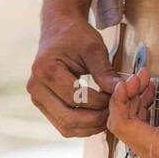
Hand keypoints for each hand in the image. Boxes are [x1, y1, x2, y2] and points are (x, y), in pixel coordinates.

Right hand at [28, 0, 117, 136]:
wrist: (59, 29)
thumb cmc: (76, 35)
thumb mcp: (94, 48)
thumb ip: (106, 72)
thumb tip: (122, 93)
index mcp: (45, 70)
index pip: (77, 98)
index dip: (101, 102)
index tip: (119, 97)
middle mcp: (35, 87)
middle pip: (69, 119)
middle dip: (96, 119)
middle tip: (116, 112)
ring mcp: (36, 99)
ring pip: (66, 128)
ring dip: (91, 126)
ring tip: (109, 114)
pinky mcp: (43, 105)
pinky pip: (64, 125)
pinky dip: (84, 126)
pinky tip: (98, 115)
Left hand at [107, 55, 158, 157]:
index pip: (121, 124)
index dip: (119, 100)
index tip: (128, 81)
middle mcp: (154, 155)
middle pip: (122, 124)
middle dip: (127, 97)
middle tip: (140, 78)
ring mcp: (157, 155)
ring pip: (131, 127)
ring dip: (134, 103)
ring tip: (146, 83)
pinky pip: (141, 131)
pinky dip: (141, 112)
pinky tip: (152, 96)